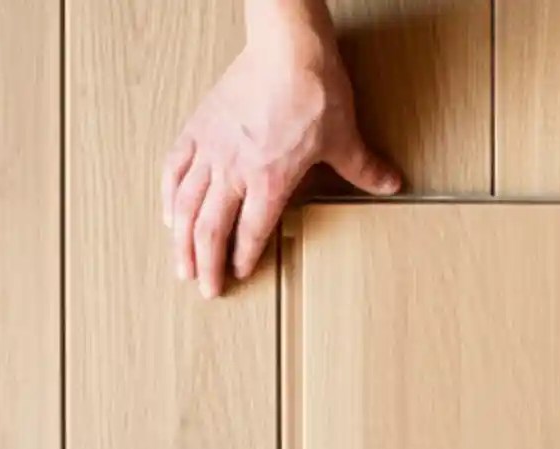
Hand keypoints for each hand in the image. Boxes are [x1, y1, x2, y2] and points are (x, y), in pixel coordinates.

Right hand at [162, 19, 399, 297]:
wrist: (287, 49)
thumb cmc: (313, 90)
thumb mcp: (345, 138)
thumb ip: (364, 168)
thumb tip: (390, 184)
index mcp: (270, 181)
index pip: (251, 232)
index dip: (242, 259)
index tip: (237, 277)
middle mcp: (235, 171)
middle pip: (211, 228)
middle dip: (206, 264)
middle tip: (204, 289)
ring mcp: (212, 149)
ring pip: (187, 205)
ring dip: (182, 241)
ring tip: (180, 266)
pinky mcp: (198, 128)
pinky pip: (175, 168)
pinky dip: (169, 195)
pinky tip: (168, 214)